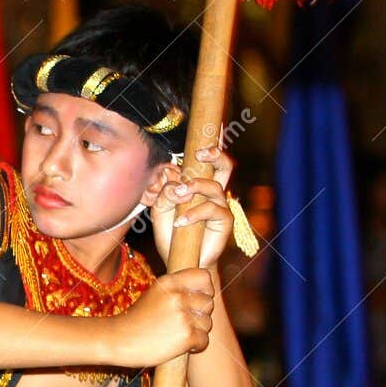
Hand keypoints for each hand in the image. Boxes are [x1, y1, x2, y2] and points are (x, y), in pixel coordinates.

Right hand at [105, 268, 214, 368]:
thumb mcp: (152, 295)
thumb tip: (204, 291)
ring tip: (176, 335)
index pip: (204, 276)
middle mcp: (177, 295)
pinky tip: (177, 346)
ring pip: (207, 323)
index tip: (196, 300)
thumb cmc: (134, 321)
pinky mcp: (186, 335)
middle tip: (182, 323)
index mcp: (168, 282)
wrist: (116, 340)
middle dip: (199, 314)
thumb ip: (175, 290)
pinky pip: (204, 340)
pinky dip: (194, 347)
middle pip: (209, 302)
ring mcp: (182, 315)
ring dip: (197, 332)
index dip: (205, 289)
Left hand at [151, 142, 234, 267]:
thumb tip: (172, 177)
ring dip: (194, 187)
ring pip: (213, 186)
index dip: (212, 145)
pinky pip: (211, 209)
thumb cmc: (172, 232)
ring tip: (178, 196)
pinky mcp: (224, 221)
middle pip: (224, 165)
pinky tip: (179, 222)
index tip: (215, 127)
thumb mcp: (160, 209)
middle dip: (215, 154)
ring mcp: (220, 205)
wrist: (181, 259)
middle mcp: (213, 192)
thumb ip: (163, 191)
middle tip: (200, 154)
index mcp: (199, 184)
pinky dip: (193, 214)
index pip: (207, 161)